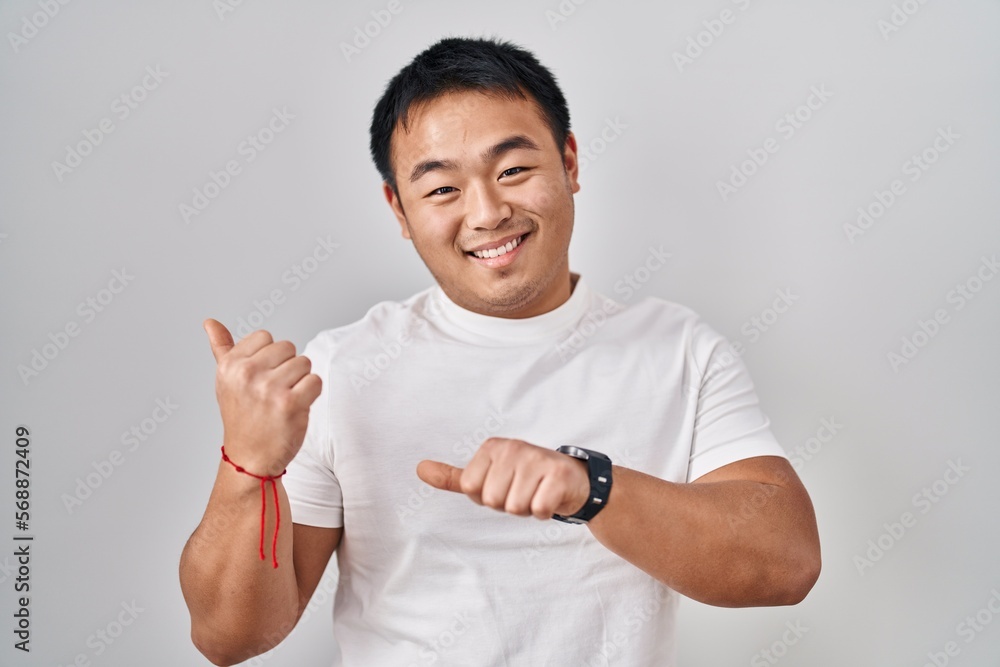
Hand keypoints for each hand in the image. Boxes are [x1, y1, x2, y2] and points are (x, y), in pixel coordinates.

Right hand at [203, 318, 321, 475]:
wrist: (250, 459)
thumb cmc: (242, 417)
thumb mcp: (226, 381)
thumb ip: (222, 348)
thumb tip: (210, 322)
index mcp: (230, 365)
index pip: (265, 336)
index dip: (269, 358)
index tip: (259, 380)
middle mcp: (246, 374)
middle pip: (288, 347)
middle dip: (287, 368)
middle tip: (273, 393)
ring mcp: (268, 388)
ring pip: (304, 362)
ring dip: (300, 381)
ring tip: (283, 401)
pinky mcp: (290, 403)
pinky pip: (315, 380)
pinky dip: (312, 394)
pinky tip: (296, 407)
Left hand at [417, 438, 589, 519]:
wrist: (572, 479)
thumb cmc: (525, 479)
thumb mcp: (488, 475)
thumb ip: (454, 477)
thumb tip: (420, 469)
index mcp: (492, 447)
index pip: (471, 489)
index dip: (486, 497)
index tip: (503, 486)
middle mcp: (513, 447)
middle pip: (492, 500)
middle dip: (507, 504)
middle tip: (522, 491)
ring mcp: (537, 459)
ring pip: (515, 507)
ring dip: (526, 509)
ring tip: (536, 493)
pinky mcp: (558, 475)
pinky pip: (538, 510)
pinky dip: (544, 512)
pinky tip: (550, 497)